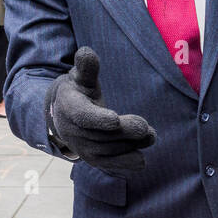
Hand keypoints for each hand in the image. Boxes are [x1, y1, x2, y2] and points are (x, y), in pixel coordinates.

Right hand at [46, 47, 156, 172]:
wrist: (66, 115)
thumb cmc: (78, 89)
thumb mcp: (79, 76)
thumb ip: (86, 67)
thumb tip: (87, 52)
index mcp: (69, 107)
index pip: (82, 116)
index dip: (98, 119)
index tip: (115, 120)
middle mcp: (74, 133)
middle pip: (101, 136)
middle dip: (123, 133)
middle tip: (144, 127)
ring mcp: (84, 149)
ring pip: (108, 152)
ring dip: (130, 145)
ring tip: (151, 136)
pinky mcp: (95, 160)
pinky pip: (110, 165)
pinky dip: (125, 163)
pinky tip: (141, 159)